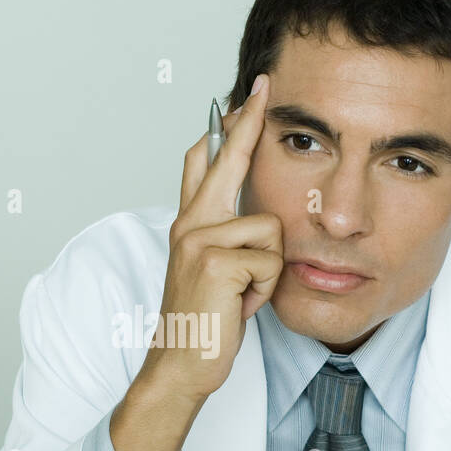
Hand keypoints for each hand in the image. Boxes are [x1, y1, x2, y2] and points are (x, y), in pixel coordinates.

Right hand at [138, 72, 282, 404]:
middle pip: (227, 161)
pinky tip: (239, 305)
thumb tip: (248, 214)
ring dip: (267, 271)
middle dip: (247, 123)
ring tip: (241, 294)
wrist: (181, 364)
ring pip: (269, 230)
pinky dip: (263, 290)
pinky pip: (270, 261)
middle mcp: (189, 224)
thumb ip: (223, 237)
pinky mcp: (214, 261)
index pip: (203, 163)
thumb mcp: (214, 272)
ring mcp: (198, 240)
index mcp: (190, 224)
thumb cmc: (204, 322)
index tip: (239, 97)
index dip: (222, 130)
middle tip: (263, 85)